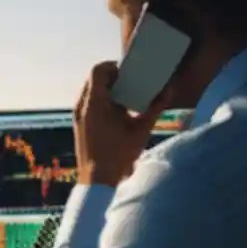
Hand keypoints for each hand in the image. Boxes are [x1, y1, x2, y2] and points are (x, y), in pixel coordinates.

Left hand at [73, 62, 172, 186]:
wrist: (99, 181)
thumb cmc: (119, 156)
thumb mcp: (142, 129)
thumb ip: (155, 107)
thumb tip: (169, 91)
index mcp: (94, 103)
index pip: (98, 70)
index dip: (113, 66)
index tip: (129, 73)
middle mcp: (82, 106)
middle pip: (94, 79)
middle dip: (112, 78)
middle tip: (130, 83)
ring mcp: (77, 115)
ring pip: (90, 91)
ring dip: (106, 89)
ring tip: (125, 98)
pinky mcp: (78, 124)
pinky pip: (88, 103)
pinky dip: (101, 101)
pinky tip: (117, 112)